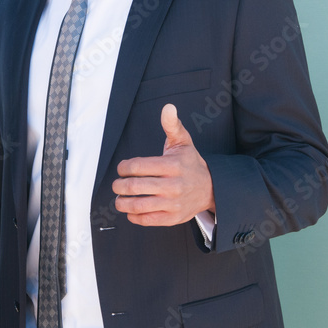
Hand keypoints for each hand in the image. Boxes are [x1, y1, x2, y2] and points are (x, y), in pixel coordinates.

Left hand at [113, 104, 214, 225]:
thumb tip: (168, 107)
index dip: (123, 168)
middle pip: (135, 187)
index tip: (122, 169)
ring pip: (139, 206)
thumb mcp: (183, 142)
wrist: (211, 188)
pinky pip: (147, 220)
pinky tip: (131, 211)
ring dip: (122, 203)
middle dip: (119, 186)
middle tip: (116, 185)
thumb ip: (172, 125)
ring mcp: (173, 203)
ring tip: (119, 200)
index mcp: (172, 165)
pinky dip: (134, 217)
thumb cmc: (190, 163)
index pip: (137, 167)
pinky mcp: (173, 217)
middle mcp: (173, 185)